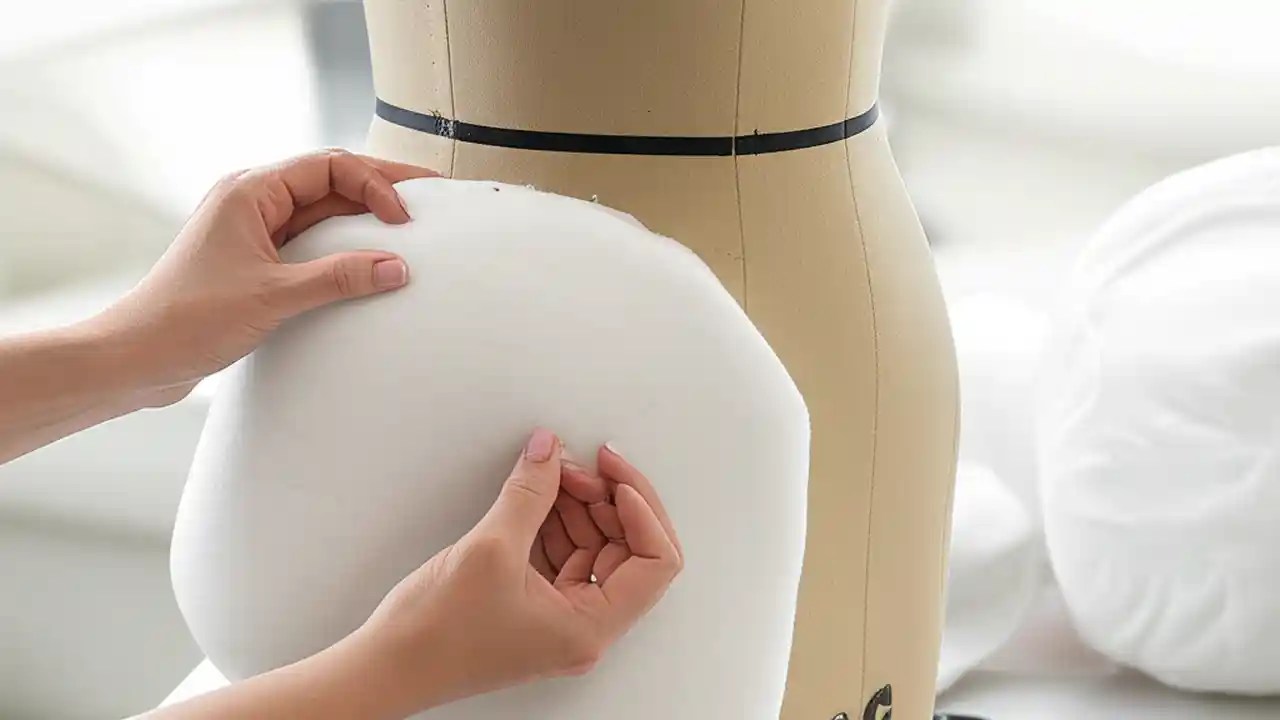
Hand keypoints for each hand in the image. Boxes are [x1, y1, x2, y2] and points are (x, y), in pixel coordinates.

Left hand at [96, 149, 436, 405]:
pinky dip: (344, 247)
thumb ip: (339, 278)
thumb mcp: (273, 297)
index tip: (404, 217)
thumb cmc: (186, 319)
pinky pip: (311, 242)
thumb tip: (396, 266)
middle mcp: (251, 202)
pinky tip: (370, 261)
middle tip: (430, 194)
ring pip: (322, 212)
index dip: (375, 184)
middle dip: (381, 187)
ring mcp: (254, 231)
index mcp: (249, 191)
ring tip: (409, 226)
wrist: (138, 357)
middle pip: (330, 181)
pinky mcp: (256, 262)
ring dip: (363, 217)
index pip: (329, 166)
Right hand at [353, 428, 683, 714]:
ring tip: (551, 475)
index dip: (643, 510)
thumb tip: (551, 451)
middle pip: (629, 553)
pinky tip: (536, 497)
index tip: (614, 474)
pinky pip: (564, 556)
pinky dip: (556, 522)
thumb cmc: (434, 636)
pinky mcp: (535, 608)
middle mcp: (584, 629)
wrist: (387, 666)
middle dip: (606, 501)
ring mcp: (560, 619)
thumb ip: (530, 492)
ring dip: (579, 507)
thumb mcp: (491, 548)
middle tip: (574, 466)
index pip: (656, 564)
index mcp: (590, 629)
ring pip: (596, 551)